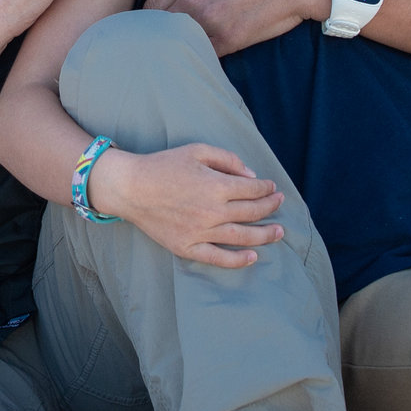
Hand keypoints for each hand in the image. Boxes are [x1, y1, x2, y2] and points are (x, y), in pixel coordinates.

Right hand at [93, 143, 284, 267]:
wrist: (130, 188)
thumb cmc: (162, 165)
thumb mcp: (196, 150)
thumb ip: (227, 160)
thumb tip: (251, 176)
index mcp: (216, 186)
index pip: (252, 189)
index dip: (266, 188)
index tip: (272, 187)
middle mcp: (213, 211)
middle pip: (252, 212)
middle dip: (270, 207)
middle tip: (279, 204)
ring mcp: (201, 232)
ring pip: (242, 237)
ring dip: (265, 235)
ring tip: (279, 233)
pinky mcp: (188, 247)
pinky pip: (218, 258)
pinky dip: (238, 260)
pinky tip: (252, 257)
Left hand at [144, 0, 337, 57]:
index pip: (150, 5)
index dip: (152, 13)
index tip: (160, 16)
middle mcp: (192, 1)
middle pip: (158, 26)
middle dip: (161, 29)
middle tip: (168, 33)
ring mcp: (209, 23)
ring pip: (178, 41)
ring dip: (180, 43)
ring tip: (184, 45)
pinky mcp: (229, 41)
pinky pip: (204, 54)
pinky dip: (203, 54)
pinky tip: (206, 51)